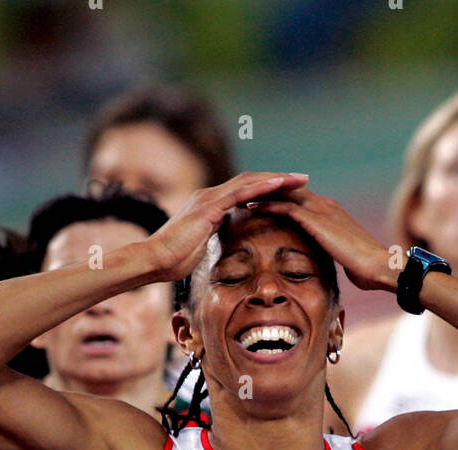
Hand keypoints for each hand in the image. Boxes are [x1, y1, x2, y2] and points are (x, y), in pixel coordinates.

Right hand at [148, 171, 309, 281]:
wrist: (154, 260)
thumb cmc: (173, 261)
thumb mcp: (200, 248)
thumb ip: (213, 240)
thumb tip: (223, 244)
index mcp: (211, 205)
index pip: (245, 192)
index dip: (268, 191)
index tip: (291, 193)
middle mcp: (211, 195)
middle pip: (251, 181)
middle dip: (278, 180)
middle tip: (302, 179)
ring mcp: (210, 198)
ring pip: (250, 182)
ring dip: (277, 179)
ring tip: (299, 179)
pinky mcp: (210, 207)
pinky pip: (241, 193)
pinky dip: (262, 187)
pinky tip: (280, 185)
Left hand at [257, 187, 392, 291]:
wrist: (378, 265)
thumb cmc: (364, 267)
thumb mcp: (341, 255)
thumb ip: (327, 250)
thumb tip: (318, 260)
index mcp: (330, 211)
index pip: (299, 198)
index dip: (279, 198)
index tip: (259, 200)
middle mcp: (325, 204)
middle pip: (289, 190)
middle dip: (266, 190)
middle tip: (244, 192)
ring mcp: (321, 209)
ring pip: (285, 193)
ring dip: (262, 193)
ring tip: (241, 196)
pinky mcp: (317, 219)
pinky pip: (287, 207)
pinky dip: (268, 205)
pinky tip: (252, 207)